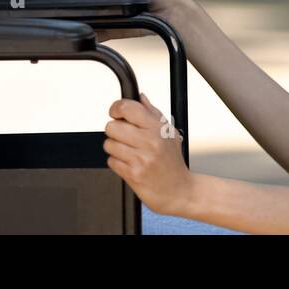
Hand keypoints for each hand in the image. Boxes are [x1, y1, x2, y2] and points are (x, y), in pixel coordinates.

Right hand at [64, 0, 195, 40]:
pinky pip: (101, 35)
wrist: (171, 14)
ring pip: (90, 22)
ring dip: (79, 24)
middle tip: (53, 14)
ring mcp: (112, 17)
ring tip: (63, 26)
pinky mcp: (118, 31)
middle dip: (70, 10)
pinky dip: (92, 36)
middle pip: (85, 7)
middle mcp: (109, 2)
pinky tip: (82, 38)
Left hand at [104, 93, 195, 216]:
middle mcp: (149, 142)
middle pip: (112, 126)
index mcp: (157, 128)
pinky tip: (129, 164)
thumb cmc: (173, 162)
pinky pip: (111, 161)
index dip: (116, 108)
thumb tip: (140, 97)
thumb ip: (152, 113)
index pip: (127, 108)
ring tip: (129, 152)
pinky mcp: (133, 174)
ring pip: (109, 144)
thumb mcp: (169, 133)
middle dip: (115, 131)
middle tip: (124, 136)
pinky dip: (117, 162)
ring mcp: (141, 159)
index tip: (116, 112)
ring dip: (115, 148)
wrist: (179, 191)